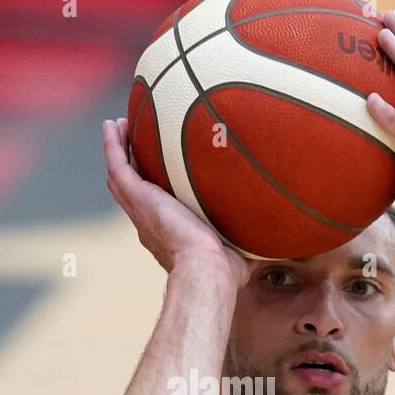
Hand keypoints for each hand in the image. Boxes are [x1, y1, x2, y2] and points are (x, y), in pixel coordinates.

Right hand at [102, 118, 249, 282]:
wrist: (208, 270)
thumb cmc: (226, 270)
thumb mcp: (240, 251)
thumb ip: (252, 240)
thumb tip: (282, 240)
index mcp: (169, 233)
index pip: (158, 206)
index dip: (155, 187)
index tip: (159, 170)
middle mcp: (149, 222)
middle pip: (133, 187)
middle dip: (131, 162)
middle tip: (130, 138)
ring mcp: (140, 210)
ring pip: (120, 175)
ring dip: (118, 149)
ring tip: (119, 126)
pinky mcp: (137, 199)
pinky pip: (118, 166)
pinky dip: (112, 145)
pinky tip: (112, 125)